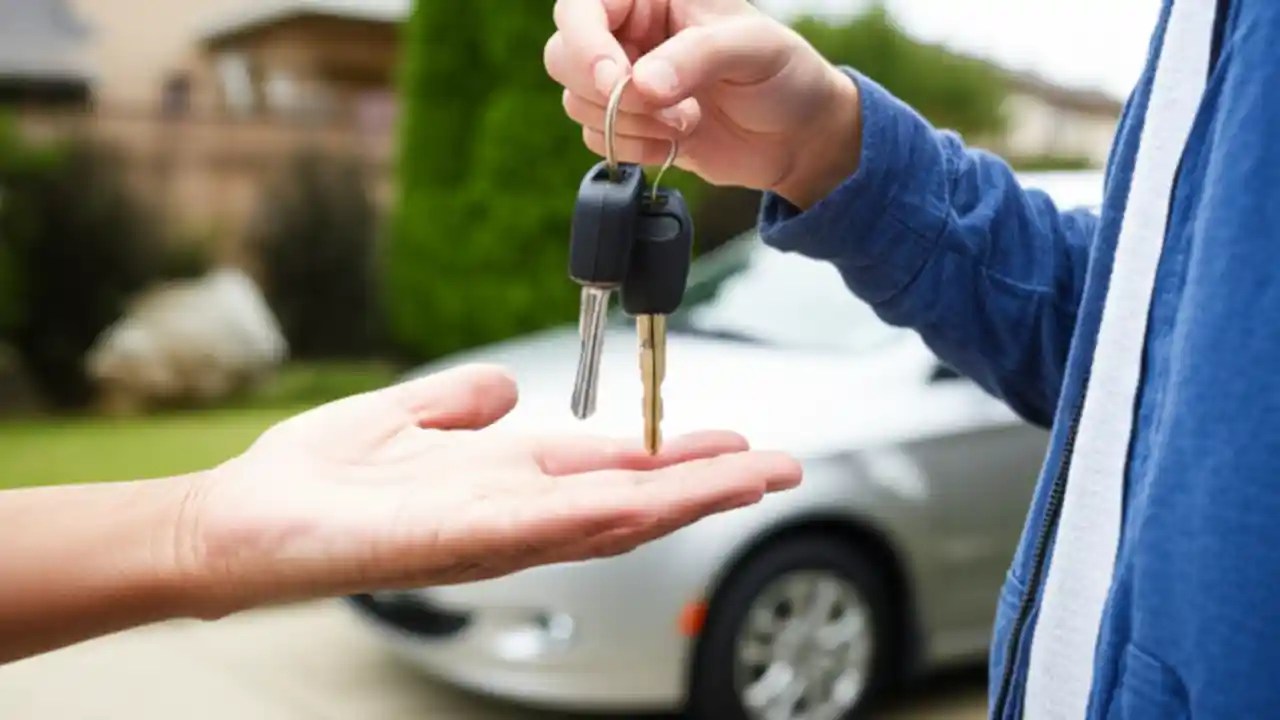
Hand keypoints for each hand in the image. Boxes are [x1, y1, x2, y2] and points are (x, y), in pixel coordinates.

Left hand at [181, 364, 799, 614]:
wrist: (241, 522)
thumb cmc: (314, 480)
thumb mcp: (404, 418)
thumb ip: (460, 403)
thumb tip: (508, 386)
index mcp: (507, 480)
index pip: (613, 470)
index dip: (677, 460)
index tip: (737, 443)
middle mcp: (513, 512)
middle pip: (631, 499)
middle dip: (707, 484)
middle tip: (780, 467)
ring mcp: (489, 533)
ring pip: (606, 518)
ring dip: (680, 501)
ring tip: (747, 480)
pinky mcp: (451, 542)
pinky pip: (536, 528)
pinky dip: (597, 515)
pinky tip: (645, 500)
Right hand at [545, 0, 862, 207]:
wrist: (797, 136)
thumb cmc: (784, 74)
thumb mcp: (752, 48)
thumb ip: (696, 57)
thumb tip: (642, 84)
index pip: (582, 6)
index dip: (587, 45)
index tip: (618, 82)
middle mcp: (630, 31)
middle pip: (564, 55)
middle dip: (609, 93)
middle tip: (666, 106)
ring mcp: (625, 78)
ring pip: (576, 101)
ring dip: (630, 124)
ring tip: (688, 121)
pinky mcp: (628, 122)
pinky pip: (596, 137)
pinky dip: (633, 147)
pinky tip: (676, 141)